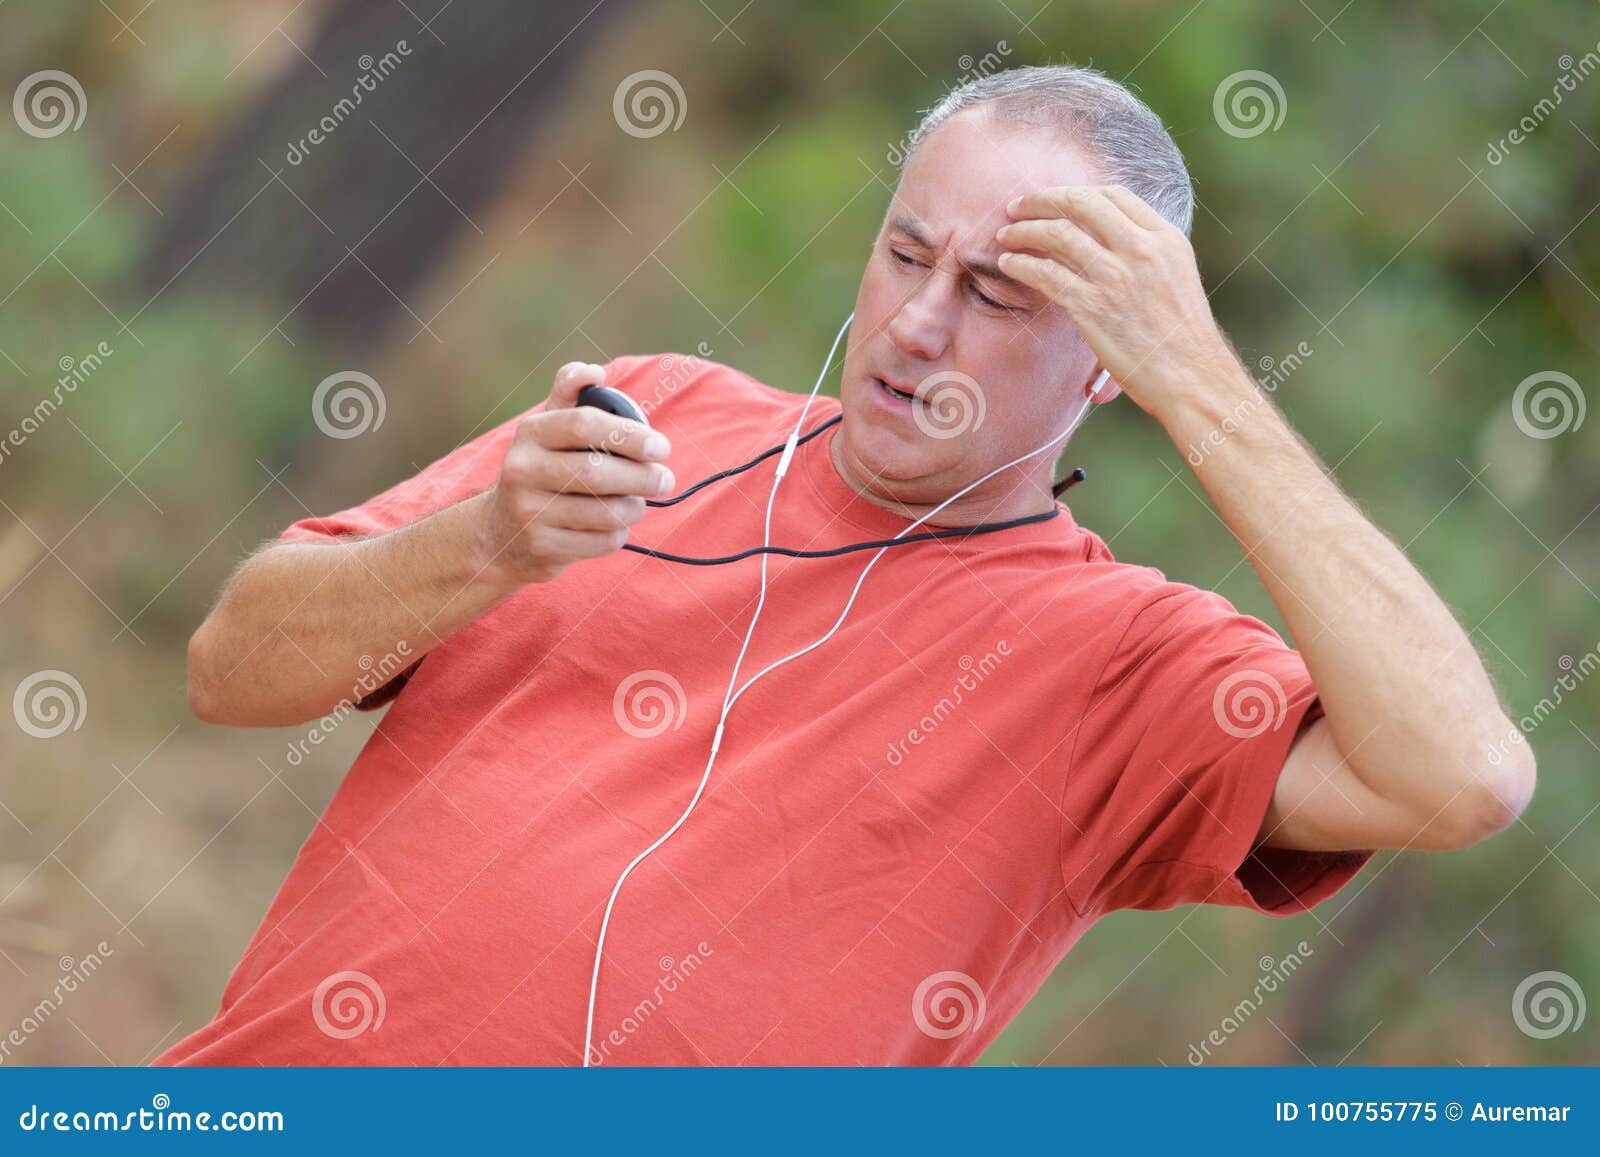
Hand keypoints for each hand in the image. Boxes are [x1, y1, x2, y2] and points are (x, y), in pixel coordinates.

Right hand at [478, 362, 673, 583]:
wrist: (499, 533)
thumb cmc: (541, 469)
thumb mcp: (548, 428)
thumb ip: (570, 394)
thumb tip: (594, 371)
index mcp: (531, 433)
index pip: (584, 424)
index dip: (629, 434)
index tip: (660, 447)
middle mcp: (523, 470)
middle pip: (596, 472)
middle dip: (642, 477)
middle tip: (665, 479)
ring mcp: (529, 513)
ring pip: (605, 512)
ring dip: (633, 508)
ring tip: (637, 502)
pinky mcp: (542, 548)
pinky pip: (601, 542)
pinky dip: (618, 534)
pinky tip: (614, 525)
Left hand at [995, 185, 1239, 419]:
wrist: (1193, 377)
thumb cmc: (1184, 337)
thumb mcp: (1176, 276)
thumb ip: (1146, 253)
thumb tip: (1108, 241)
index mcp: (1165, 238)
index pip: (1113, 196)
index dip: (1075, 192)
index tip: (1053, 199)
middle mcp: (1141, 249)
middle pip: (1081, 203)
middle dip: (1042, 199)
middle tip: (1017, 206)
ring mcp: (1116, 277)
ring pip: (1058, 234)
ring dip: (1024, 231)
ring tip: (1005, 235)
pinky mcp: (1093, 308)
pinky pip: (1047, 274)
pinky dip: (1022, 264)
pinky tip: (1009, 264)